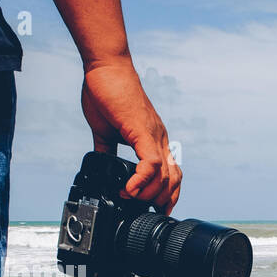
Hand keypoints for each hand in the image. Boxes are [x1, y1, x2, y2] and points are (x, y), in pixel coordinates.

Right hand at [80, 59, 181, 212]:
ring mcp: (154, 135)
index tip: (155, 207)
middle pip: (174, 179)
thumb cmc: (105, 93)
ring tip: (131, 198)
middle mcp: (159, 138)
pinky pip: (151, 164)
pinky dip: (141, 180)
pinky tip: (128, 188)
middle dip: (163, 200)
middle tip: (146, 209)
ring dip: (150, 194)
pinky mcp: (142, 131)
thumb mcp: (105, 131)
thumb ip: (108, 150)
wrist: (104, 68)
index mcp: (153, 139)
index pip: (171, 173)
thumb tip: (102, 167)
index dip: (167, 194)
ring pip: (166, 176)